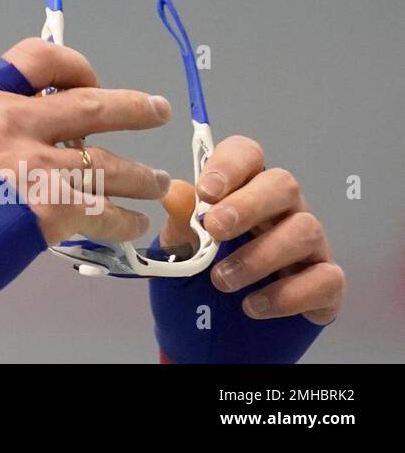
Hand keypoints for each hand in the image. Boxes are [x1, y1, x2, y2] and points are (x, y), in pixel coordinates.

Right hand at [0, 37, 173, 245]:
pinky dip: (126, 220)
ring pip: (111, 163)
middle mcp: (13, 127)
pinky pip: (106, 212)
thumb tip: (41, 118)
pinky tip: (134, 222)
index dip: (73, 65)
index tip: (89, 79)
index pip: (38, 59)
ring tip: (158, 180)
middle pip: (92, 104)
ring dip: (142, 174)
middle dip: (135, 108)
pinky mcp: (51, 214)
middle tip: (157, 111)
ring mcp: (36, 171)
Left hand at [157, 136, 343, 323]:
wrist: (205, 343)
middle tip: (215, 230)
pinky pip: (324, 279)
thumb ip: (179, 223)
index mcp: (241, 192)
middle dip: (248, 204)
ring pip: (305, 229)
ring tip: (221, 280)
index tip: (206, 191)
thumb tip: (175, 191)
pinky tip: (252, 306)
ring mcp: (307, 247)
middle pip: (283, 184)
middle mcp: (281, 212)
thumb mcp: (176, 255)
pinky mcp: (324, 286)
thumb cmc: (193, 288)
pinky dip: (286, 294)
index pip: (247, 155)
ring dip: (260, 255)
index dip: (230, 165)